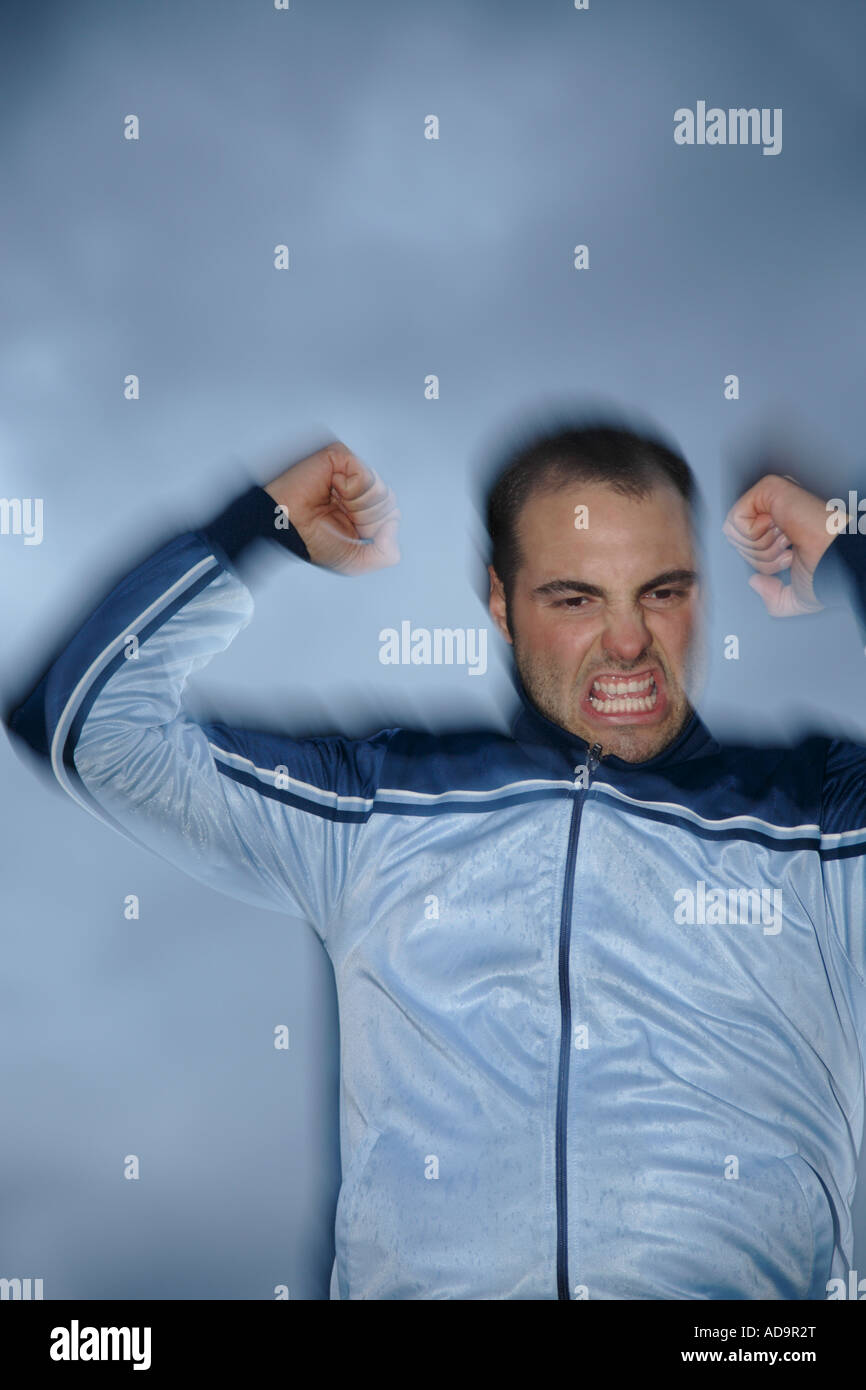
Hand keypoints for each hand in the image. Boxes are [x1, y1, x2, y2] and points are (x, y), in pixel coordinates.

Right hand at [263, 441, 399, 574]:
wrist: (286, 527)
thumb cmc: (313, 542)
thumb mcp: (359, 561)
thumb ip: (388, 553)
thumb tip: (395, 524)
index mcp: (363, 508)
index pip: (392, 514)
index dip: (375, 529)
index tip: (350, 531)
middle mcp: (358, 488)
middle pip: (390, 501)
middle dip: (368, 517)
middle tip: (340, 516)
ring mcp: (350, 471)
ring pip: (380, 488)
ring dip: (359, 505)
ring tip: (334, 503)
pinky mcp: (339, 457)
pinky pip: (366, 474)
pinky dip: (352, 490)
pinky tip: (333, 491)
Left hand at [722, 473, 837, 616]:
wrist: (836, 558)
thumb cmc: (826, 571)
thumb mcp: (796, 598)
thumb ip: (774, 598)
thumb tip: (755, 582)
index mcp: (782, 530)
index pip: (745, 548)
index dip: (762, 563)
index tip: (791, 558)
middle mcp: (776, 511)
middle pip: (737, 542)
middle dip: (761, 556)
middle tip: (790, 548)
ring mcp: (772, 498)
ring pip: (735, 532)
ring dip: (762, 546)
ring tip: (788, 538)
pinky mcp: (768, 488)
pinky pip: (736, 518)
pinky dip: (755, 534)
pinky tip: (781, 528)